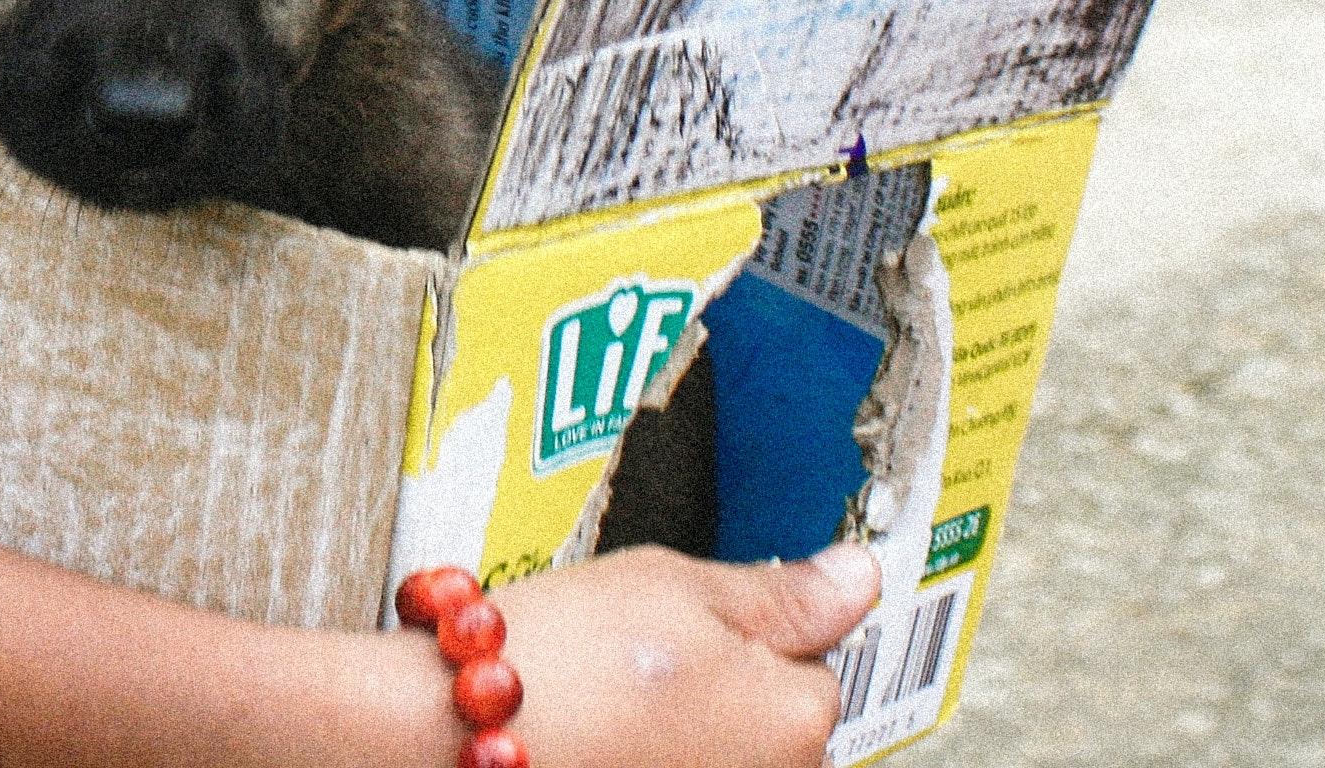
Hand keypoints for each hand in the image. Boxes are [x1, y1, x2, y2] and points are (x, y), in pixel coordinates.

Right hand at [487, 544, 878, 767]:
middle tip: (640, 655)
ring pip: (726, 750)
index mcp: (796, 717)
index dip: (746, 628)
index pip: (816, 660)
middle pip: (774, 718)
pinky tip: (603, 738)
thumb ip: (784, 589)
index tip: (683, 620)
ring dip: (688, 728)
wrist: (465, 723)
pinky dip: (648, 754)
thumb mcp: (677, 582)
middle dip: (724, 685)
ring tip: (612, 698)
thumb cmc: (567, 656)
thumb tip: (860, 575)